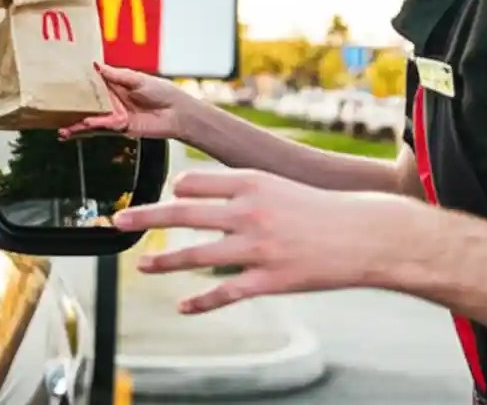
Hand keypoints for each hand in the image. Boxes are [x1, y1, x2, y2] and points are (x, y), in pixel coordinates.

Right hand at [58, 62, 191, 140]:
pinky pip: (103, 127)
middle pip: (88, 104)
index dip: (78, 83)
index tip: (61, 82)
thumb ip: (116, 75)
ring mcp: (114, 115)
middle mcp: (112, 100)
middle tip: (54, 109)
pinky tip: (82, 125)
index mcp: (115, 84)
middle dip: (72, 108)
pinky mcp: (120, 127)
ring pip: (91, 119)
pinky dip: (92, 126)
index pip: (92, 83)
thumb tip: (96, 65)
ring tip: (61, 129)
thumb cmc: (161, 91)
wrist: (177, 113)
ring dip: (77, 125)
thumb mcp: (137, 78)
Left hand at [111, 168, 410, 313]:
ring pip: (196, 254)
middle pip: (183, 212)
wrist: (367, 235)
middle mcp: (249, 211)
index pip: (194, 180)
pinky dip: (200, 301)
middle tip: (118, 222)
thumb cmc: (321, 208)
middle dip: (145, 217)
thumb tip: (195, 188)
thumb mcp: (278, 183)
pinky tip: (182, 306)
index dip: (175, 189)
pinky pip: (224, 292)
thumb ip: (239, 187)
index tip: (163, 195)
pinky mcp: (269, 279)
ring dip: (164, 261)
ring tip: (142, 266)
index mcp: (252, 182)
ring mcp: (257, 247)